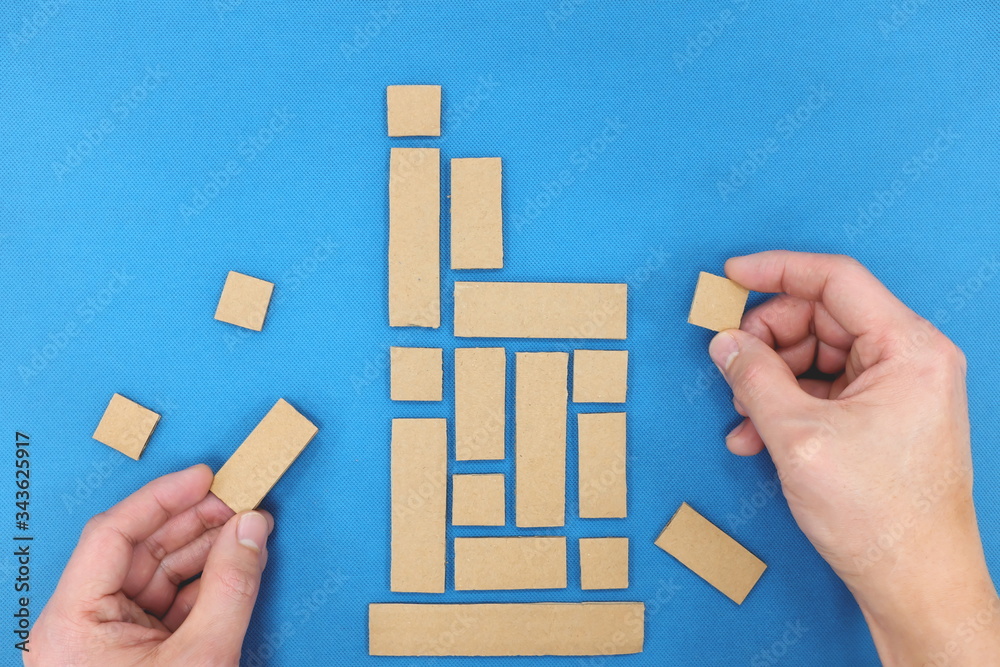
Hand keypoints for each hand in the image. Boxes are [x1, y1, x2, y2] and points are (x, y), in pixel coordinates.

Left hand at [27, 464, 272, 665]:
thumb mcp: (204, 655)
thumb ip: (232, 583)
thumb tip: (252, 527)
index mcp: (72, 623)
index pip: (112, 535)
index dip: (162, 498)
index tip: (206, 477)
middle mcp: (80, 625)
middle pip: (138, 551)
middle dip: (193, 523)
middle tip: (240, 501)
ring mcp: (106, 641)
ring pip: (156, 575)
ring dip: (204, 550)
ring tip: (247, 529)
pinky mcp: (132, 655)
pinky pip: (167, 603)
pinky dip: (203, 583)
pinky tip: (235, 563)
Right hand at [708, 251, 998, 664]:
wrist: (915, 583)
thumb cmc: (879, 515)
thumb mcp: (798, 437)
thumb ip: (754, 378)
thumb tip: (724, 342)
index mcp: (909, 349)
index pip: (836, 280)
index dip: (776, 271)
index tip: (730, 275)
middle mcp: (910, 359)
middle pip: (821, 317)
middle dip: (767, 340)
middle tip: (729, 365)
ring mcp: (897, 389)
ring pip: (816, 354)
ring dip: (770, 379)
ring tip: (743, 414)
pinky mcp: (882, 416)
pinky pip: (823, 389)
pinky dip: (786, 405)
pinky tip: (755, 435)